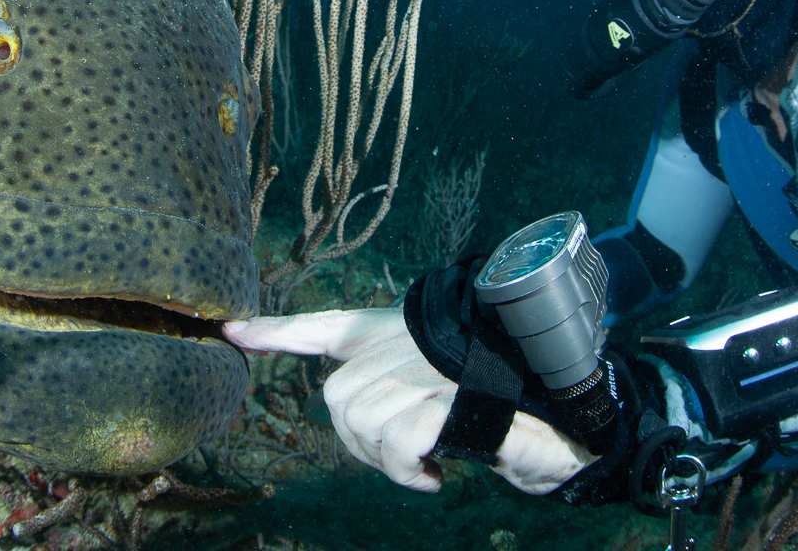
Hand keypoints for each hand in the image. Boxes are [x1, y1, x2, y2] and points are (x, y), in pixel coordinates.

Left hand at [225, 308, 596, 493]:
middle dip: (362, 444)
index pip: (330, 324)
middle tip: (405, 458)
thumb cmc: (499, 407)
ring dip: (390, 461)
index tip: (233, 330)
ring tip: (425, 464)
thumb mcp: (435, 395)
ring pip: (362, 420)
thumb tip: (339, 402)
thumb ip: (386, 388)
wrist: (564, 421)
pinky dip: (409, 468)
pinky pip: (397, 438)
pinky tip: (437, 472)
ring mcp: (429, 365)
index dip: (278, 330)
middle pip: (338, 398)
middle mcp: (409, 341)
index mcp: (401, 335)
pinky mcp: (450, 395)